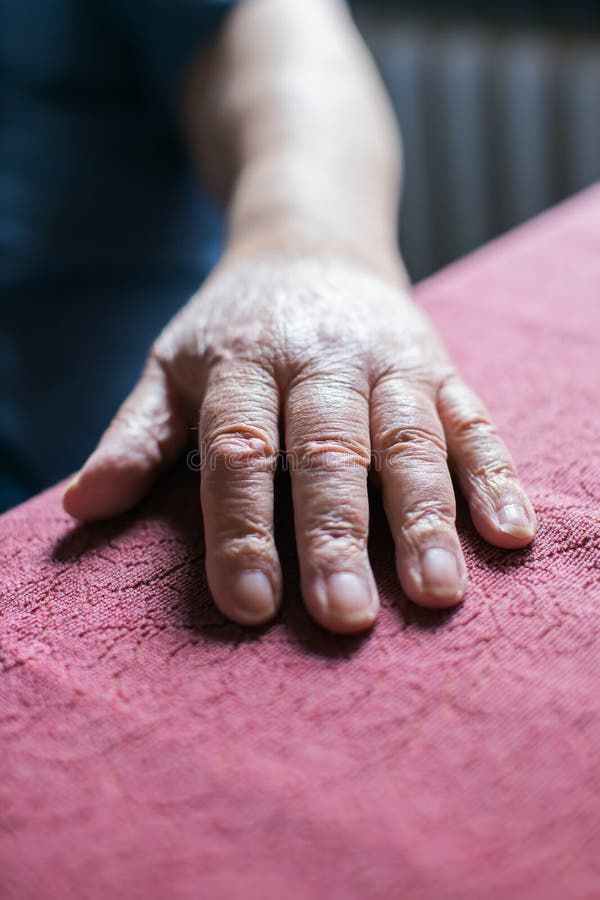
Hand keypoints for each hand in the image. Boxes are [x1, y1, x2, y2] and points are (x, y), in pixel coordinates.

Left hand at [63, 253, 535, 632]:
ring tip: (436, 593)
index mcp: (244, 362)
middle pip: (328, 449)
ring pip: (408, 437)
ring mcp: (387, 361)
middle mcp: (319, 360)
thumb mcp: (172, 365)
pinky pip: (472, 418)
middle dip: (337, 533)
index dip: (242, 526)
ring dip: (427, 515)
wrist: (311, 241)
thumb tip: (83, 508)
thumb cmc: (235, 326)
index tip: (250, 606)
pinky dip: (494, 474)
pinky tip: (510, 533)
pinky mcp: (438, 365)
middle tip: (345, 615)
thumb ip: (136, 435)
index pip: (240, 448)